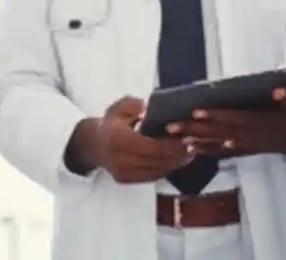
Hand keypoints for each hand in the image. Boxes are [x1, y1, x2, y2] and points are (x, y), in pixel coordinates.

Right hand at [68, 96, 195, 183]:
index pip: (151, 147)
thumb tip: (149, 108)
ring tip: (188, 154)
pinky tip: (175, 161)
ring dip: (174, 164)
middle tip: (193, 147)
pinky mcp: (126, 180)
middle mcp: (120, 159)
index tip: (187, 140)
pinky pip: (151, 177)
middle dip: (177, 156)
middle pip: (156, 161)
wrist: (92, 145)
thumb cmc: (111, 123)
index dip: (171, 146)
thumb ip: (135, 106)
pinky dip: (165, 169)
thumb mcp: (120, 107)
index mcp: (118, 139)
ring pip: (156, 171)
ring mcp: (123, 172)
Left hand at [168, 88, 285, 163]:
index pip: (236, 118)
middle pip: (220, 132)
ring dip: (196, 140)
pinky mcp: (250, 150)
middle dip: (195, 129)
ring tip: (173, 137)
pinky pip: (225, 152)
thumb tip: (278, 90)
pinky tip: (192, 149)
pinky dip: (208, 150)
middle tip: (170, 126)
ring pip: (219, 144)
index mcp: (266, 123)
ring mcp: (251, 146)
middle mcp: (254, 137)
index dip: (216, 115)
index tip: (195, 110)